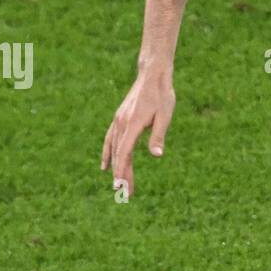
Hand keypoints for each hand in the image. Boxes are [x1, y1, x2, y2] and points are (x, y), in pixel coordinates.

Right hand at [101, 73, 174, 196]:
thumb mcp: (165, 116)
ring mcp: (118, 121)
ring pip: (114, 149)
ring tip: (119, 186)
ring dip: (116, 168)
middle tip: (125, 195)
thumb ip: (158, 136)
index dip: (121, 170)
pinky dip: (107, 154)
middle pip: (119, 154)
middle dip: (121, 175)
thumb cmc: (162, 96)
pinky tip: (105, 166)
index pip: (124, 152)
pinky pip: (110, 140)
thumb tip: (157, 156)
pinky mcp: (119, 119)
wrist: (152, 75)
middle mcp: (122, 123)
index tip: (120, 186)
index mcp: (133, 124)